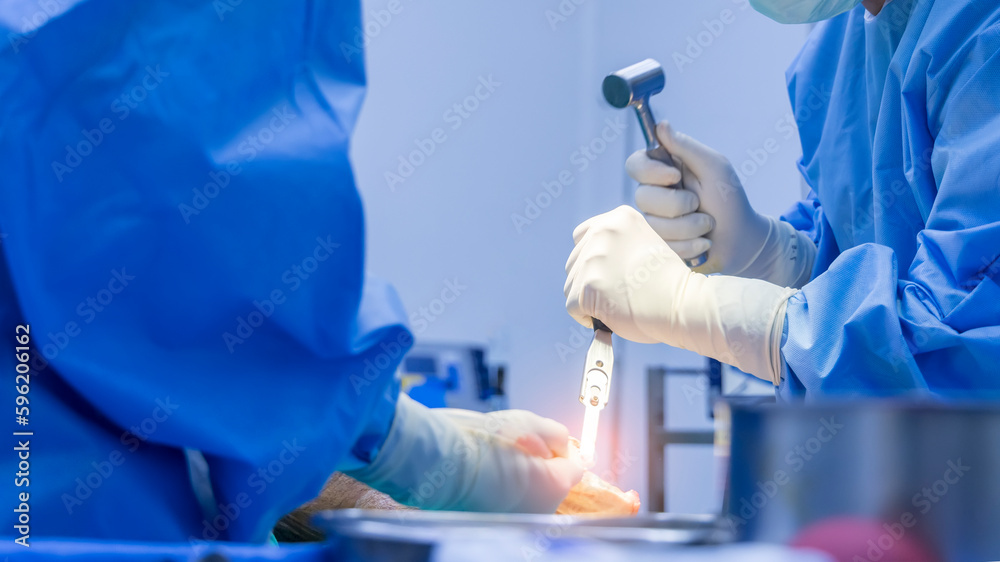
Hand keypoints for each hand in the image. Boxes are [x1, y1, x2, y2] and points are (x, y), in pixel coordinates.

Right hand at [347, 395, 583, 512]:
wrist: (434, 459)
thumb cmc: (477, 440)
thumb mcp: (527, 421)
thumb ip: (556, 433)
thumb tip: (562, 443)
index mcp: (554, 486)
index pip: (576, 464)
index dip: (562, 446)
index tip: (548, 438)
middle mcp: (539, 509)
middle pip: (552, 480)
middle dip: (540, 461)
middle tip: (516, 443)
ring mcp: (516, 518)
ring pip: (530, 491)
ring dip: (521, 474)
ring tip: (495, 456)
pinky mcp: (494, 520)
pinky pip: (509, 500)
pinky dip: (502, 487)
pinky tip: (484, 472)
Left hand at [564, 206, 797, 382]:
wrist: (684, 304)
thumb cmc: (670, 283)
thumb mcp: (646, 245)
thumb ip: (618, 246)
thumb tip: (593, 265)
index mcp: (618, 218)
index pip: (582, 236)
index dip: (590, 258)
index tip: (605, 273)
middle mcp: (602, 233)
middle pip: (574, 263)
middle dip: (588, 282)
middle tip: (616, 295)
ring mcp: (593, 259)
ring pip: (571, 285)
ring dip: (587, 300)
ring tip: (618, 304)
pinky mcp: (587, 286)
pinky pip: (572, 306)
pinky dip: (587, 317)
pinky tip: (610, 316)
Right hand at [627, 122, 813, 287]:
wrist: (743, 240)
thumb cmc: (730, 199)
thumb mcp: (713, 167)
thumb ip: (686, 147)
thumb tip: (661, 125)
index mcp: (665, 171)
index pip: (635, 164)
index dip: (649, 172)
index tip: (674, 176)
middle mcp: (655, 195)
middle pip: (643, 197)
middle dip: (678, 204)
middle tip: (700, 204)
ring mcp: (656, 221)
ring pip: (654, 225)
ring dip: (689, 227)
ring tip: (707, 226)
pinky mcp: (661, 245)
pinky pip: (664, 246)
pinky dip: (690, 245)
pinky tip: (703, 243)